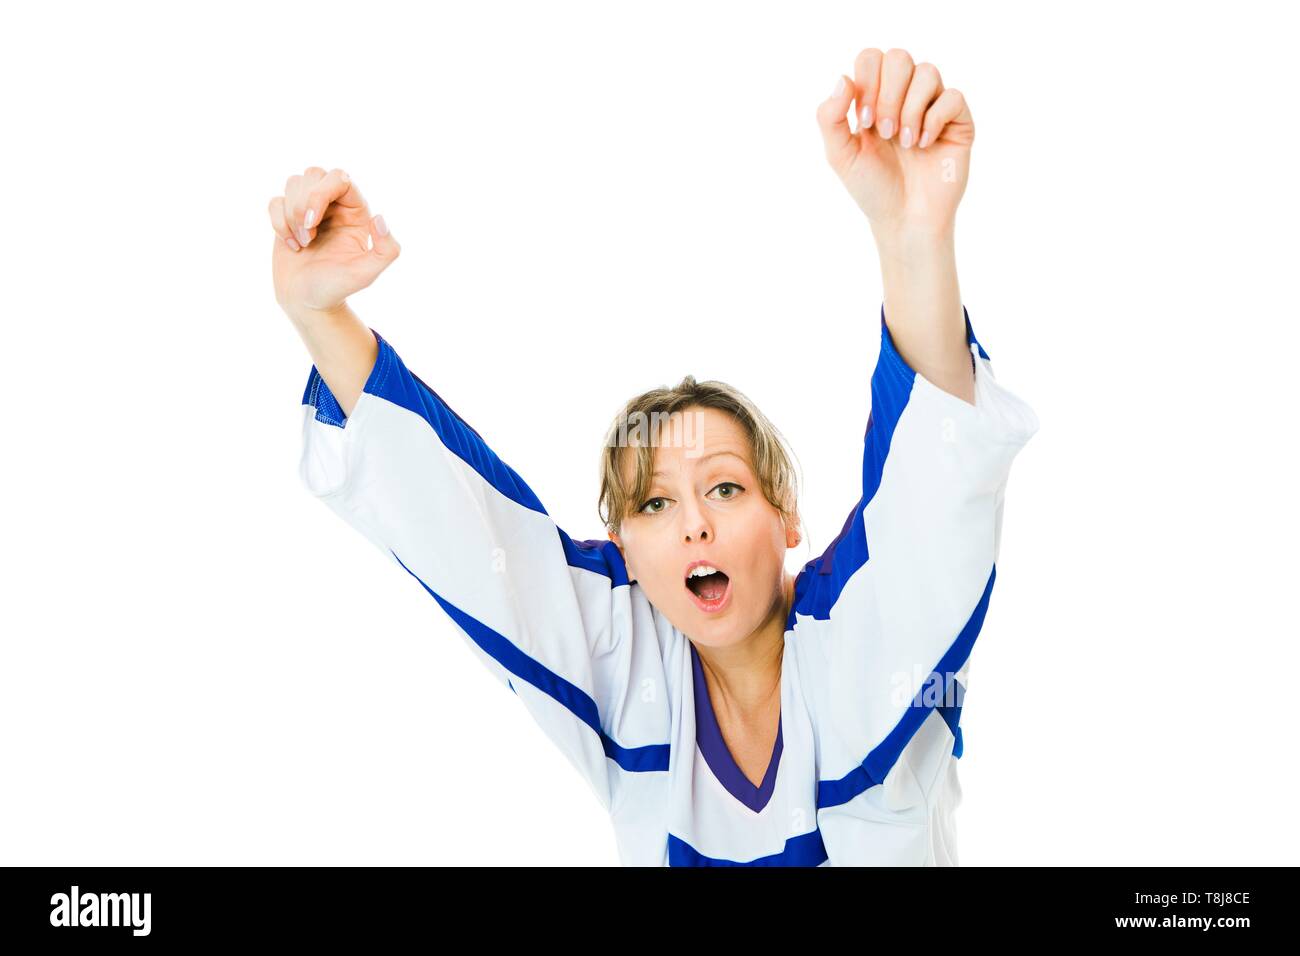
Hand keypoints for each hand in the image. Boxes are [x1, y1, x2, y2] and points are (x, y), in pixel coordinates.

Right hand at [267, 166, 399, 319]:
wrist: (308, 301)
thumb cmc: (338, 287)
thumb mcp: (366, 274)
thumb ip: (386, 250)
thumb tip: (380, 219)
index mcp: (356, 211)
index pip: (339, 178)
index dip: (320, 193)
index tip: (311, 223)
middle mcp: (334, 204)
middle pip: (313, 173)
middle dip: (303, 205)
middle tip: (308, 237)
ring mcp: (310, 208)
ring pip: (293, 183)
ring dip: (290, 216)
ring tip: (303, 243)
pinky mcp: (287, 216)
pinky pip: (275, 201)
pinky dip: (278, 224)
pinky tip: (292, 246)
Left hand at [816, 48, 973, 236]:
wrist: (904, 219)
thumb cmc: (872, 188)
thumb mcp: (840, 155)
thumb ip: (830, 117)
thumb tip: (844, 78)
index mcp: (875, 97)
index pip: (872, 58)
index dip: (867, 82)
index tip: (864, 122)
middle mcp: (905, 96)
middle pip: (899, 57)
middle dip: (888, 94)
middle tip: (884, 132)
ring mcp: (933, 106)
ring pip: (928, 72)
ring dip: (910, 108)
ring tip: (905, 142)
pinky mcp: (958, 122)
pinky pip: (952, 97)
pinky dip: (934, 119)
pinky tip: (924, 145)